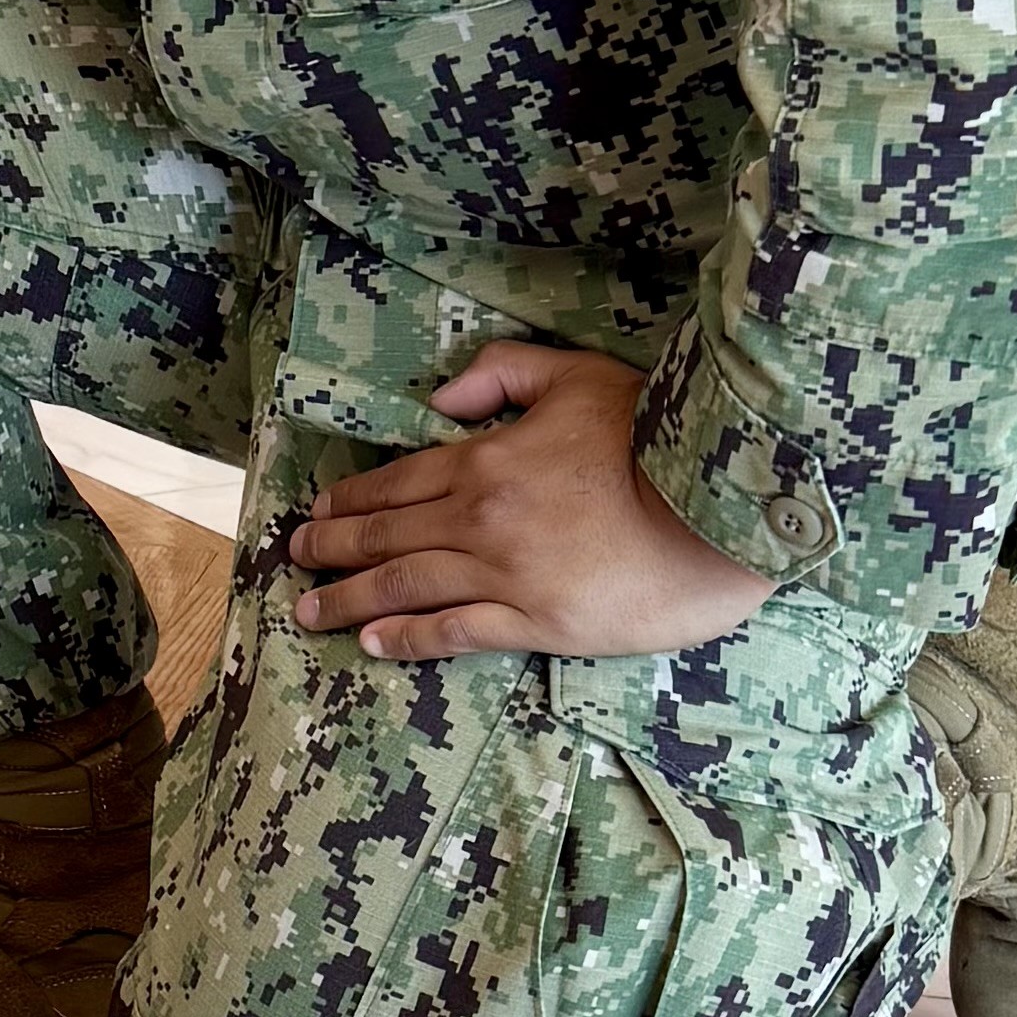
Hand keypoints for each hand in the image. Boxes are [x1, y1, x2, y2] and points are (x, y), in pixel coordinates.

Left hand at [287, 344, 772, 661]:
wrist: (720, 509)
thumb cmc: (655, 436)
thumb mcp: (577, 376)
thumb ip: (503, 373)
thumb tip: (439, 399)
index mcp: (485, 459)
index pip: (398, 483)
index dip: (352, 499)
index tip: (318, 512)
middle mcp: (480, 519)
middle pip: (387, 536)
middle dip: (333, 548)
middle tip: (296, 559)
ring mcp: (505, 576)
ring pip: (405, 586)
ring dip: (350, 598)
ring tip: (310, 609)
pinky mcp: (539, 624)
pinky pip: (455, 632)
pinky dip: (408, 638)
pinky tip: (375, 643)